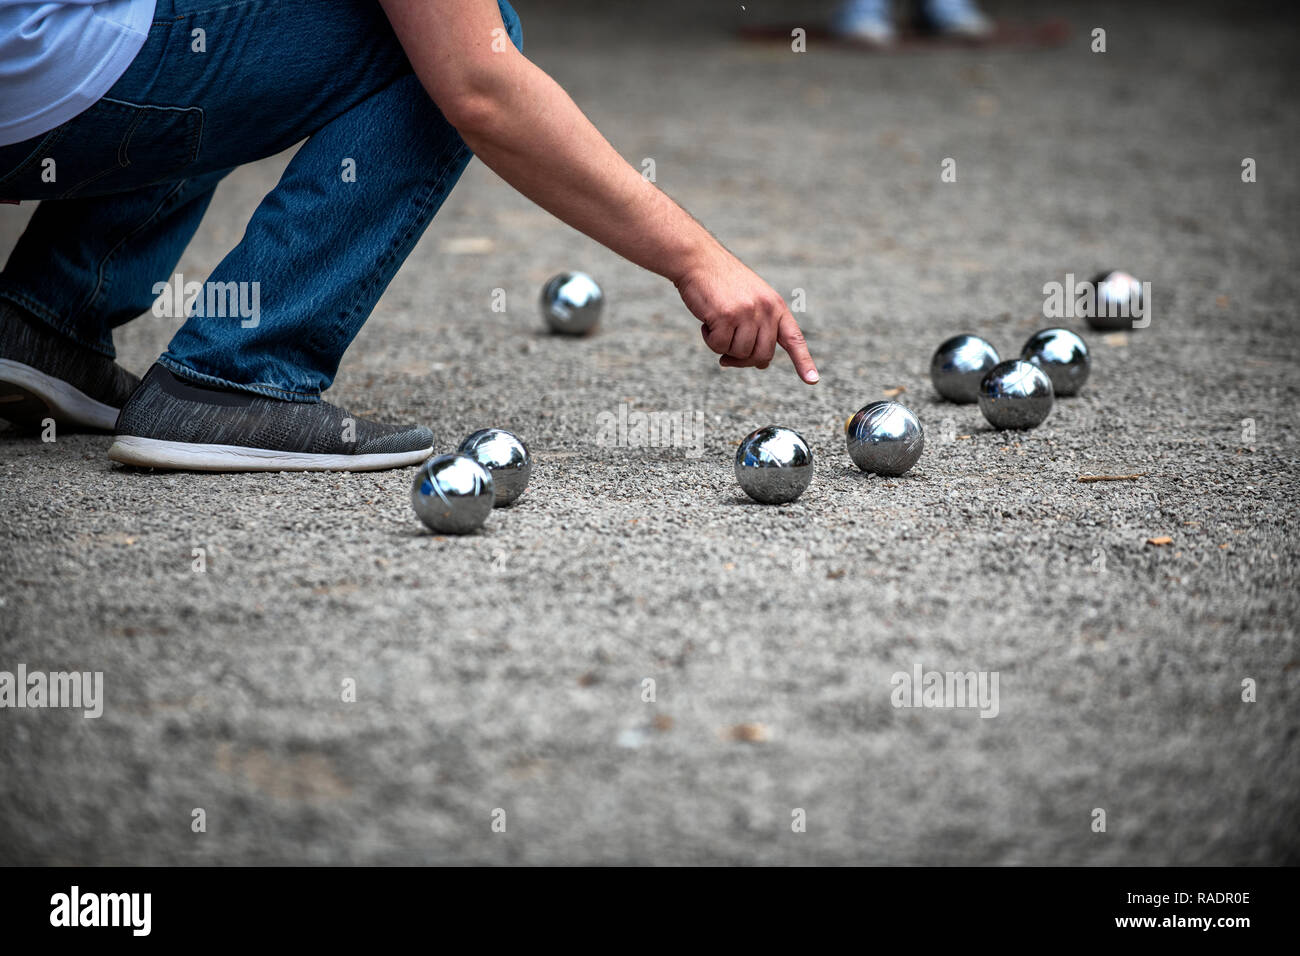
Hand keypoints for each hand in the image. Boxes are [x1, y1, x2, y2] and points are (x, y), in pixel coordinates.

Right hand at [674, 248, 818, 383]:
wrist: (699, 260)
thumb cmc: (721, 285)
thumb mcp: (750, 302)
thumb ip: (760, 328)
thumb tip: (762, 364)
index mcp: (776, 306)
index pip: (793, 338)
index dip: (803, 361)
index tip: (812, 381)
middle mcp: (766, 310)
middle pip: (762, 355)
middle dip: (743, 359)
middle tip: (727, 354)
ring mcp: (748, 313)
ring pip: (739, 353)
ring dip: (723, 346)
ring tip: (716, 324)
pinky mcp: (727, 316)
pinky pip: (719, 346)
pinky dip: (709, 339)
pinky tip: (707, 321)